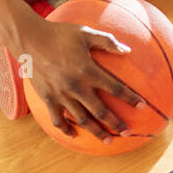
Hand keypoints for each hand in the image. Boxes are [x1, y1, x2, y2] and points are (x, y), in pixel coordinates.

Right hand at [14, 14, 146, 142]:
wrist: (30, 39)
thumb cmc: (60, 34)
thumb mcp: (86, 33)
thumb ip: (108, 42)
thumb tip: (127, 50)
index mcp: (88, 70)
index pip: (115, 88)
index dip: (130, 98)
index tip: (142, 106)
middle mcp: (76, 86)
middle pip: (100, 111)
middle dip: (116, 123)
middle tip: (128, 132)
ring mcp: (61, 95)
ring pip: (82, 119)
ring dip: (96, 131)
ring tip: (108, 140)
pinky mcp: (48, 98)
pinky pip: (58, 119)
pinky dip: (66, 129)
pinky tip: (74, 134)